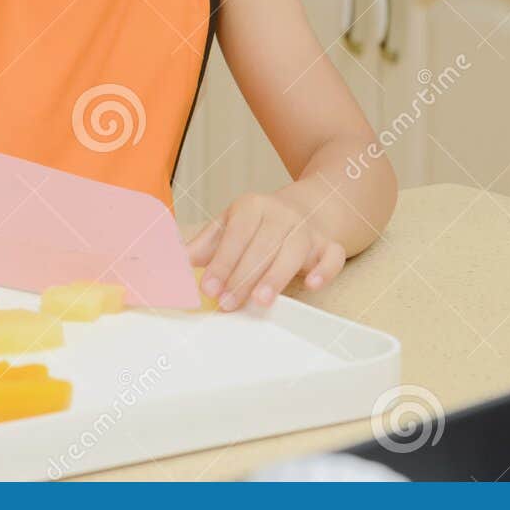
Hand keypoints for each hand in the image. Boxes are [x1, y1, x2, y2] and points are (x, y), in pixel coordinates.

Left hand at [185, 190, 346, 310]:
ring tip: (261, 301)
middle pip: (263, 245)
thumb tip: (176, 263)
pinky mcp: (329, 245)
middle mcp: (281, 214)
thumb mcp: (229, 226)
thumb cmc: (261, 225)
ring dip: (276, 276)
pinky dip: (325, 269)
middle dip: (243, 276)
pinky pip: (333, 256)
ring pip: (293, 251)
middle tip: (228, 302)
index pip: (236, 234)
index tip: (209, 287)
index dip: (222, 262)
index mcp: (252, 207)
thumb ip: (205, 245)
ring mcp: (307, 229)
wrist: (308, 208)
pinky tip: (313, 284)